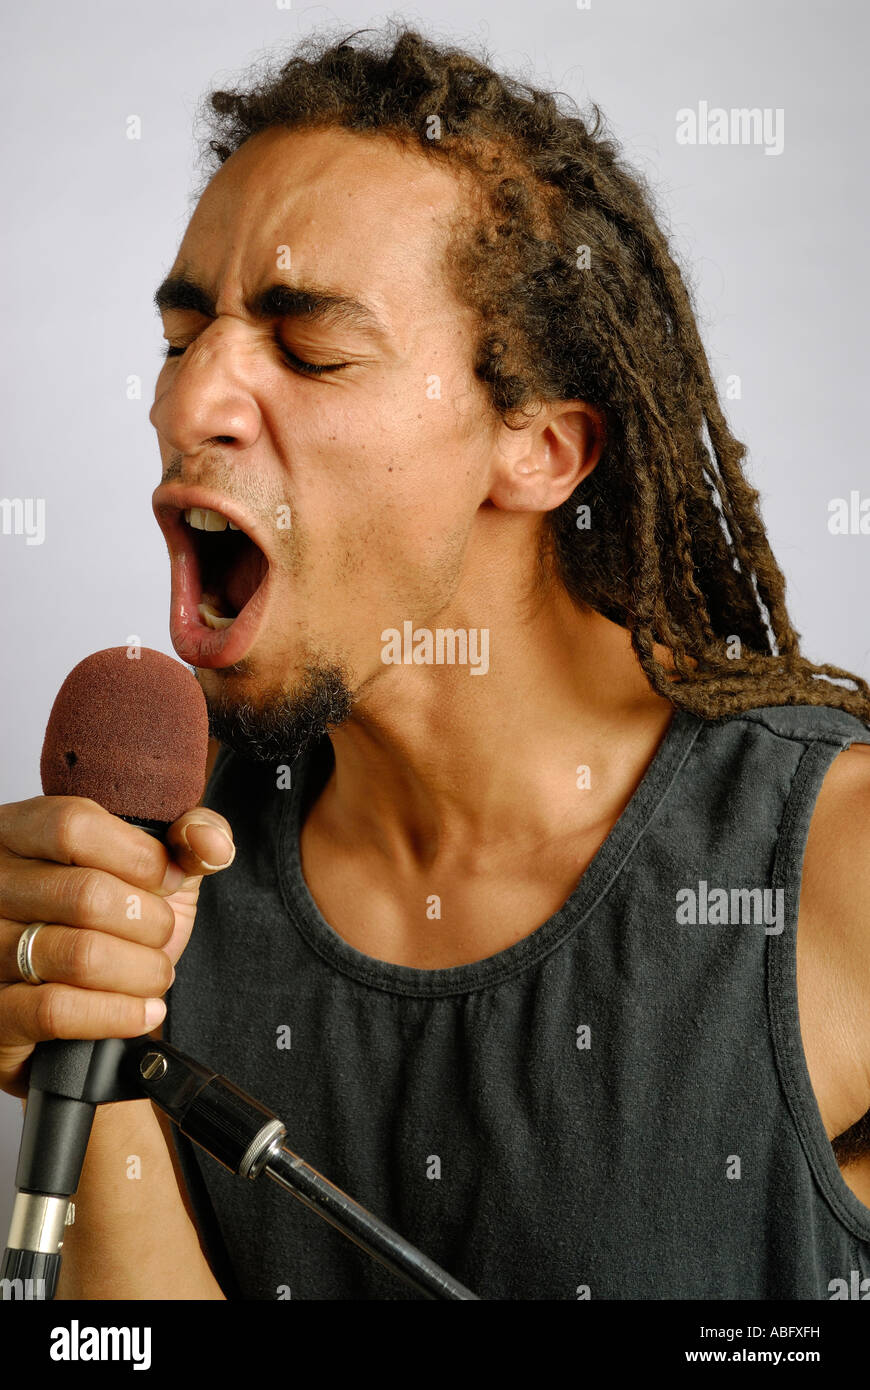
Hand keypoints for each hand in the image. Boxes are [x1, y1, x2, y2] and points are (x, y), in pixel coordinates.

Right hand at [0, 796, 234, 1097]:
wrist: (78, 1002)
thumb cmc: (110, 923)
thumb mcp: (153, 869)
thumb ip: (189, 839)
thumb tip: (211, 844)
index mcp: (19, 833)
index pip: (73, 825)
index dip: (138, 858)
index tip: (166, 880)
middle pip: (86, 895)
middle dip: (150, 923)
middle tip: (162, 936)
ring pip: (81, 956)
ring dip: (142, 971)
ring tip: (155, 974)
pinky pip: (58, 1010)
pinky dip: (118, 1013)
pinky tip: (143, 1010)